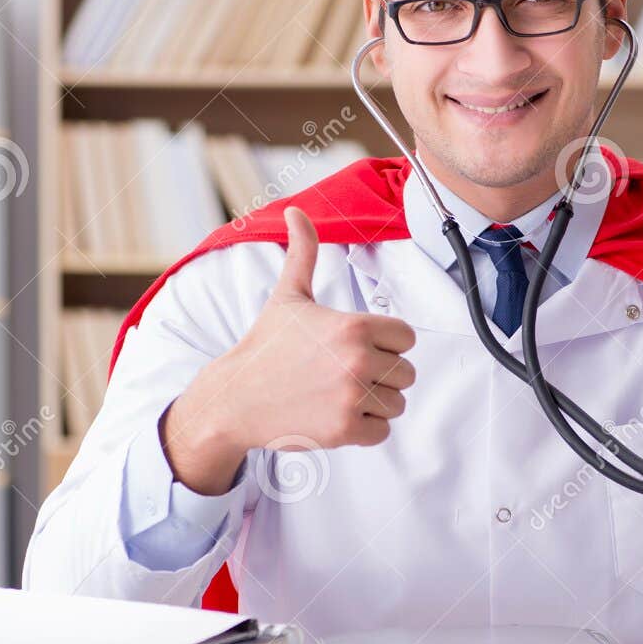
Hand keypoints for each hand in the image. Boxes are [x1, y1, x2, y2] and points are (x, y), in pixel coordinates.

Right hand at [161, 206, 418, 493]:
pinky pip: (383, 432)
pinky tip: (334, 414)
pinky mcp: (345, 430)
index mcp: (354, 326)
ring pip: (397, 404)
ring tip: (337, 393)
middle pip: (406, 373)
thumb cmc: (266, 346)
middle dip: (381, 375)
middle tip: (342, 374)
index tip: (355, 347)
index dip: (385, 344)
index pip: (407, 338)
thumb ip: (303, 253)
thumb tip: (295, 211)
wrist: (235, 398)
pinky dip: (364, 429)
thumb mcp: (288, 296)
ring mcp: (352, 397)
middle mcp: (358, 360)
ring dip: (374, 403)